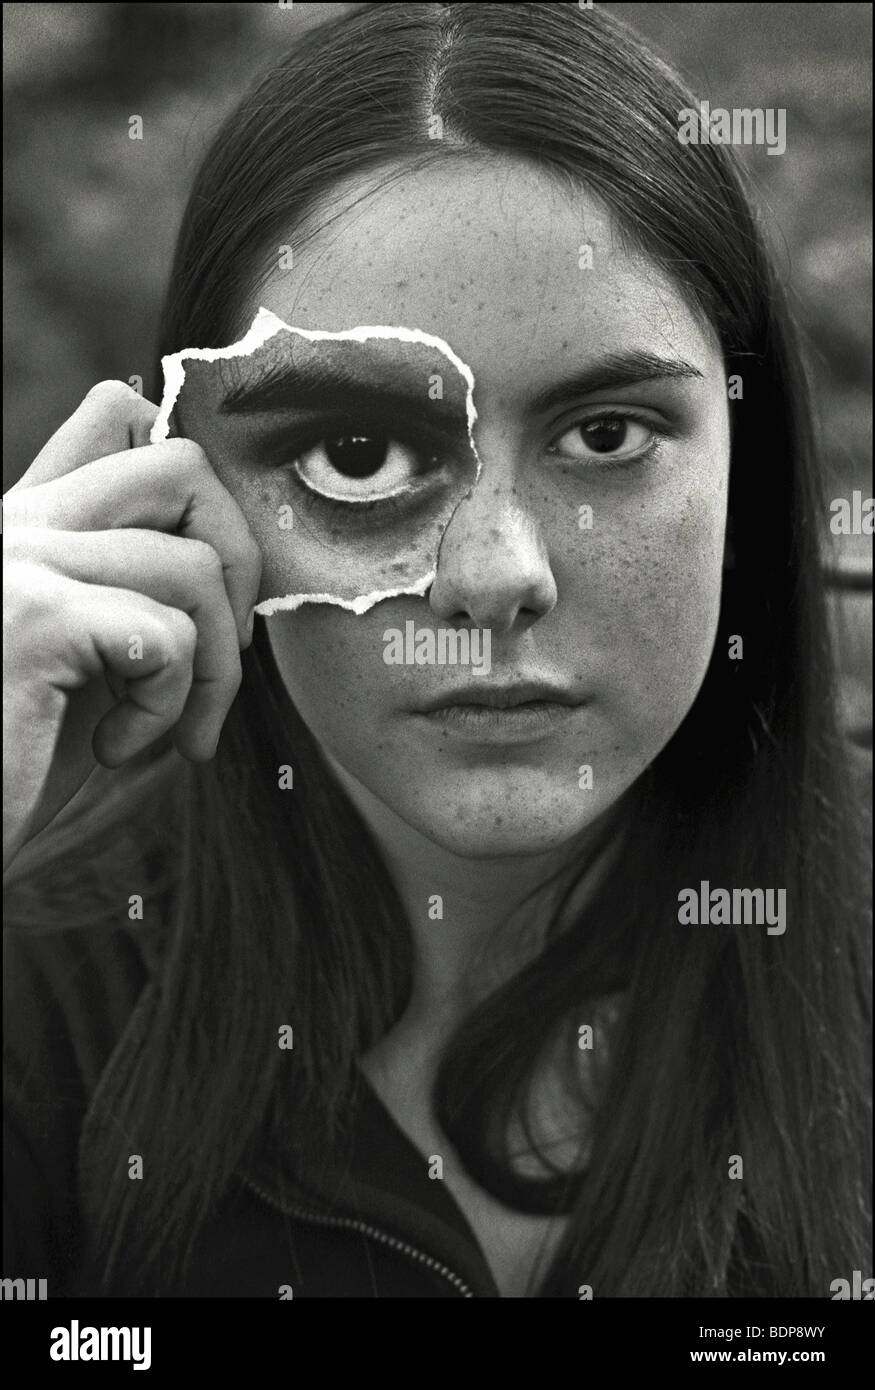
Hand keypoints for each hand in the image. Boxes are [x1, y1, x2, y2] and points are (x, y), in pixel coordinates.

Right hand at [3, 380, 261, 870]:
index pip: (114, 419)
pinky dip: (168, 707)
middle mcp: (13, 527)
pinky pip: (166, 637)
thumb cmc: (10, 771)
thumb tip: (236, 569)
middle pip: (181, 466)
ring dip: (214, 666)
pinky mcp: (29, 620)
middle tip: (220, 655)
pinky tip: (114, 749)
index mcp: (24, 529)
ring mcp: (16, 562)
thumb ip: (132, 600)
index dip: (194, 489)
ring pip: (193, 565)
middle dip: (241, 565)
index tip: (204, 588)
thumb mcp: (84, 670)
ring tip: (172, 729)